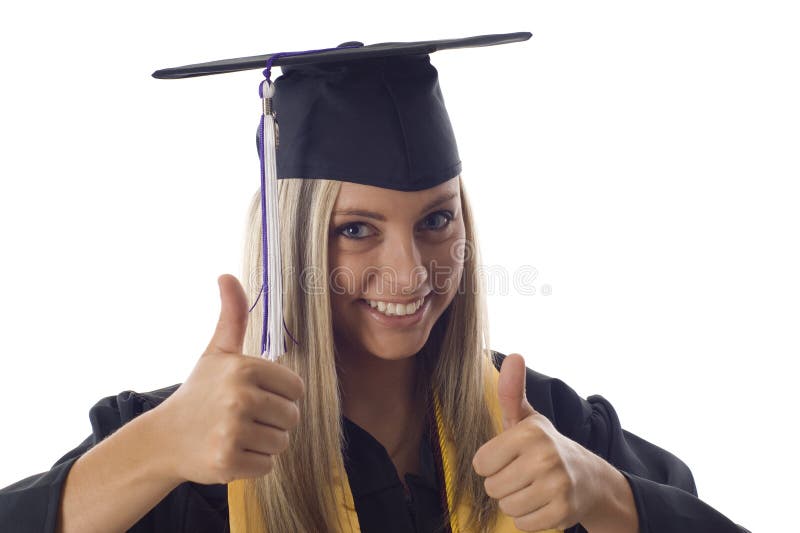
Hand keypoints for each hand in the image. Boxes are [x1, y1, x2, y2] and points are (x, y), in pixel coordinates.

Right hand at [155, 274, 304, 484]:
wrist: (164, 438)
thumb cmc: (200, 392)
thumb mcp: (217, 351)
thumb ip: (232, 315)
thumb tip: (226, 275)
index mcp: (244, 368)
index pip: (296, 388)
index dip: (281, 394)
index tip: (256, 395)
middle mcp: (239, 398)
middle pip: (292, 417)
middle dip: (274, 420)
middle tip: (243, 417)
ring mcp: (232, 432)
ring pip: (281, 442)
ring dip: (264, 442)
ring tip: (236, 433)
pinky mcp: (227, 462)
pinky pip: (267, 466)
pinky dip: (253, 464)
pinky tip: (231, 451)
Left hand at [472, 354, 605, 531]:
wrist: (589, 478)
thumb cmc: (546, 446)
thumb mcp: (527, 418)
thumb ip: (512, 391)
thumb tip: (513, 355)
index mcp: (531, 433)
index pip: (481, 462)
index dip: (491, 463)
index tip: (508, 457)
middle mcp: (545, 457)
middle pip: (492, 487)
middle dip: (502, 483)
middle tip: (522, 474)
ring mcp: (556, 486)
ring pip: (506, 506)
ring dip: (515, 501)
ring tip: (531, 488)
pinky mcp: (562, 513)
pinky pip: (523, 523)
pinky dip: (528, 518)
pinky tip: (542, 502)